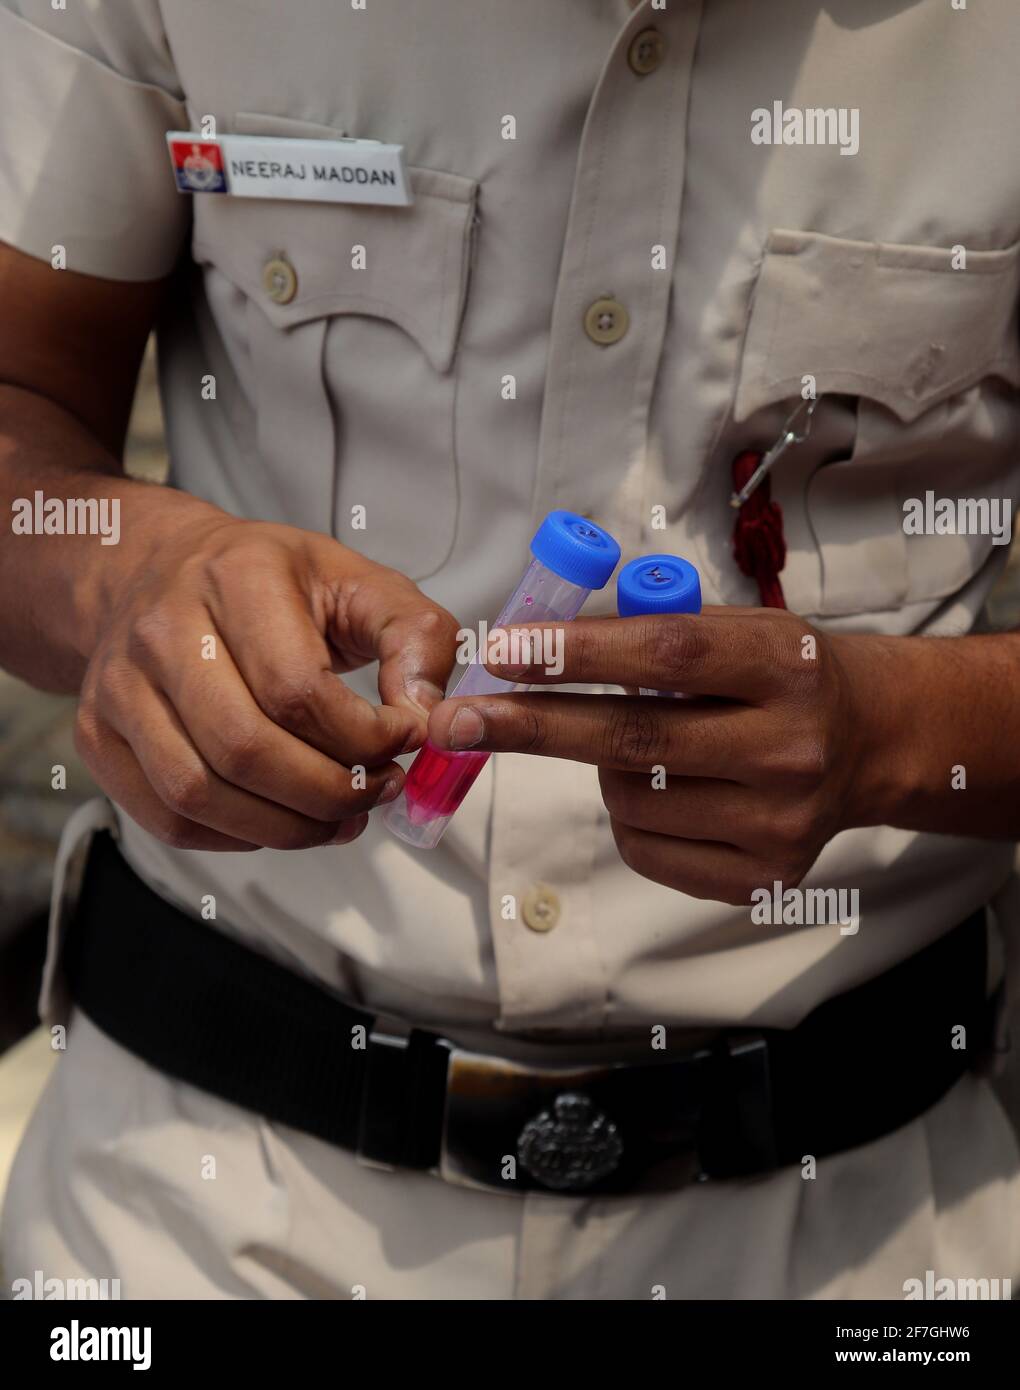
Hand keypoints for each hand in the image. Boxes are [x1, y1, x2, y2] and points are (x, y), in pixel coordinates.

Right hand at [75, 506, 459, 850]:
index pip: (296, 690)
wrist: (160, 570)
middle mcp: (162, 630)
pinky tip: (283, 818)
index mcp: (234, 578)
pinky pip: (168, 819)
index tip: (403, 742)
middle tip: (377, 792)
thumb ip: (416, 637)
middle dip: (329, 794)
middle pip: (244, 750)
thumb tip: (424, 714)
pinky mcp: (97, 736)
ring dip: (287, 828)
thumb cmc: (271, 583)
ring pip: (199, 794)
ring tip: (341, 818)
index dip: (362, 738)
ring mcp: (117, 687)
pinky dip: (237, 837)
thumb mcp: (360, 581)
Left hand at [426, 607, 879, 904]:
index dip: (578, 654)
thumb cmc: (780, 675)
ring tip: (642, 745)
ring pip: (629, 799)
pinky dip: (627, 815)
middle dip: (533, 726)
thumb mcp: (741, 627)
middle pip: (634, 739)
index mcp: (785, 665)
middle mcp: (791, 746)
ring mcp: (780, 822)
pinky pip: (646, 849)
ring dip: (601, 768)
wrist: (869, 742)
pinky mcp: (763, 877)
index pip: (667, 654)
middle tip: (458, 719)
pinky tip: (664, 789)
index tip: (503, 651)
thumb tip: (533, 649)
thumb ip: (657, 633)